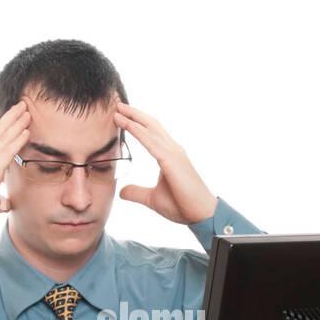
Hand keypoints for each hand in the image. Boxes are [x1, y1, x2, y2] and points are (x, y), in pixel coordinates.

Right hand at [0, 101, 30, 241]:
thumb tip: (4, 202)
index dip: (4, 127)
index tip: (14, 116)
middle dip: (11, 118)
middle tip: (23, 104)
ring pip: (3, 138)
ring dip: (16, 123)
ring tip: (27, 109)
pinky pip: (6, 153)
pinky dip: (17, 141)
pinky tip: (26, 131)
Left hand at [114, 102, 217, 224]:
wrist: (201, 215)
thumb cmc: (182, 205)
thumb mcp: (152, 199)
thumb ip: (137, 192)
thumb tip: (121, 191)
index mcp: (169, 155)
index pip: (151, 133)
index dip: (136, 122)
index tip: (120, 115)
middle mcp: (172, 150)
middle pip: (151, 125)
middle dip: (134, 114)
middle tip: (118, 104)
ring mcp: (174, 153)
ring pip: (151, 129)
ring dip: (134, 118)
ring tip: (119, 110)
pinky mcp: (173, 161)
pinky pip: (152, 143)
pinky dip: (138, 132)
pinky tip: (127, 125)